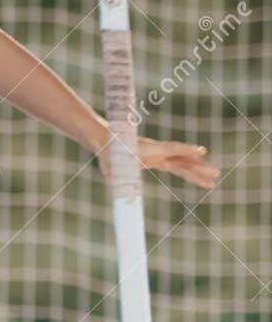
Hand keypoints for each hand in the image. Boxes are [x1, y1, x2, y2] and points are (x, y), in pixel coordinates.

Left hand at [97, 132, 220, 190]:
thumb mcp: (108, 164)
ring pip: (181, 163)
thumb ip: (112, 171)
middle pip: (181, 159)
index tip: (201, 151)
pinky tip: (197, 175)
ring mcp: (157, 154)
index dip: (184, 150)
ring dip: (196, 172)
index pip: (169, 149)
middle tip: (216, 173)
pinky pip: (175, 165)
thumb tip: (112, 179)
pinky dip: (186, 170)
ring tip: (213, 180)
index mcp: (147, 149)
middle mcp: (156, 150)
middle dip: (198, 167)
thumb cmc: (106, 153)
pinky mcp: (155, 159)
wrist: (104, 140)